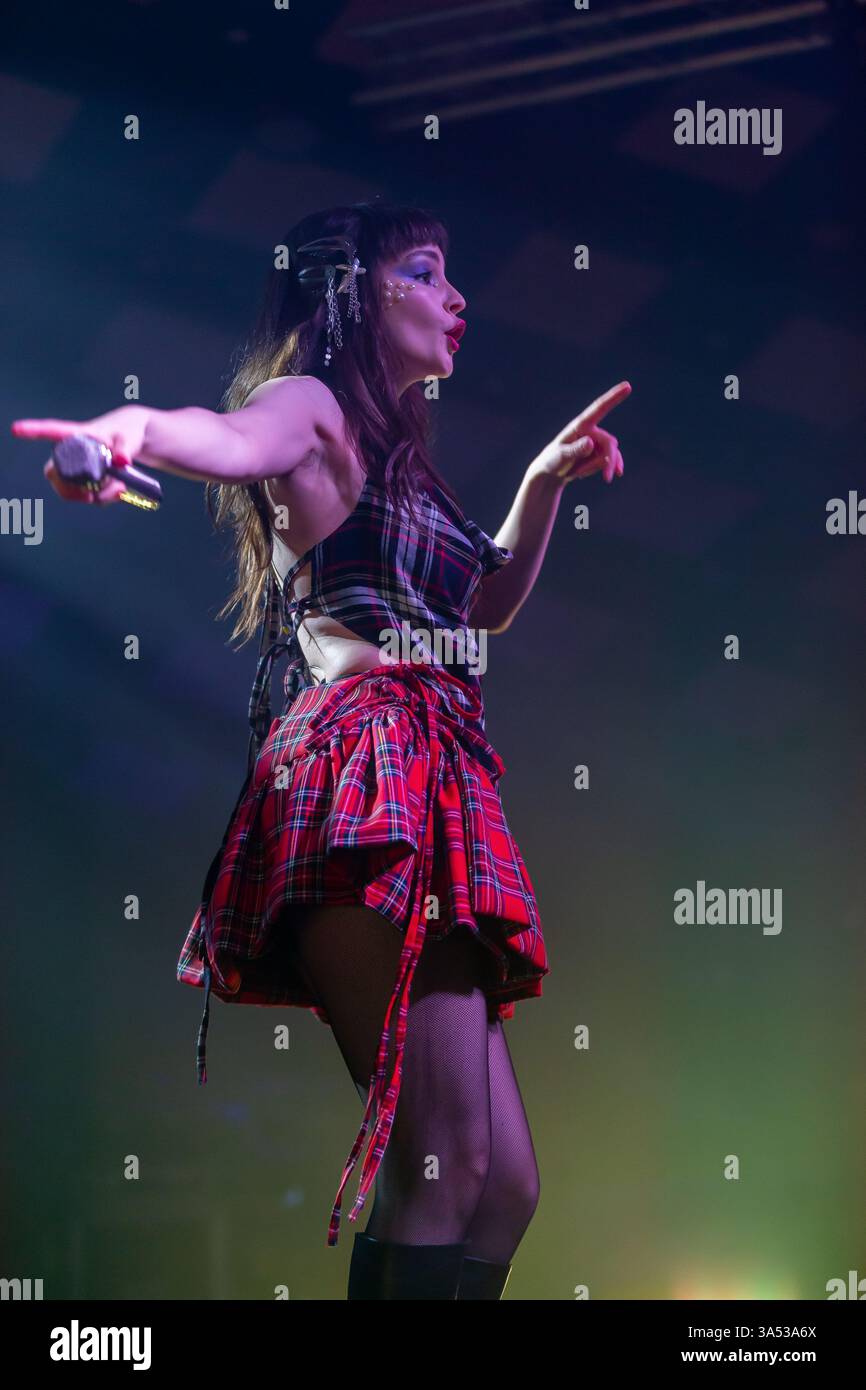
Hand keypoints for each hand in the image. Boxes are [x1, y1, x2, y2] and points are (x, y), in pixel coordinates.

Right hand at [11, 405, 149, 504]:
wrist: (135, 441)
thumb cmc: (128, 432)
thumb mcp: (130, 438)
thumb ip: (125, 448)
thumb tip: (122, 461)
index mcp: (78, 434)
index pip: (53, 432)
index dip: (33, 431)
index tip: (16, 429)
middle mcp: (72, 451)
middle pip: (55, 472)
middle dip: (71, 489)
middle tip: (94, 496)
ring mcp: (77, 467)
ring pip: (70, 488)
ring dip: (95, 495)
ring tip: (119, 487)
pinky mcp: (87, 479)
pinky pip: (87, 495)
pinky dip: (102, 498)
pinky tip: (119, 490)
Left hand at [528, 381, 630, 486]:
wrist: (551, 473)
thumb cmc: (552, 461)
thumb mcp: (561, 457)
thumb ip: (575, 450)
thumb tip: (591, 443)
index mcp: (580, 426)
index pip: (599, 408)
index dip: (614, 397)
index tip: (627, 386)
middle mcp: (591, 431)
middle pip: (610, 443)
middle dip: (609, 461)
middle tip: (607, 479)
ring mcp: (596, 442)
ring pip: (611, 454)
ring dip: (602, 467)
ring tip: (580, 476)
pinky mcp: (599, 453)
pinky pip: (611, 461)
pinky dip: (609, 469)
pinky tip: (607, 478)